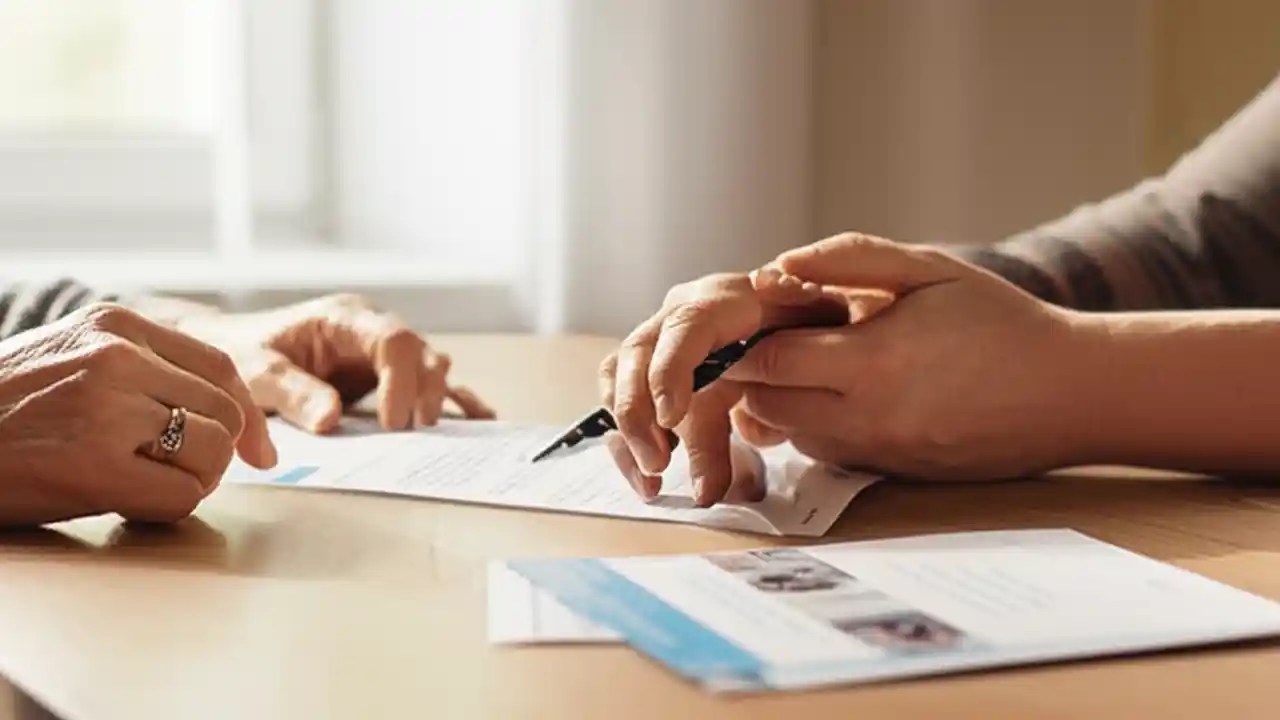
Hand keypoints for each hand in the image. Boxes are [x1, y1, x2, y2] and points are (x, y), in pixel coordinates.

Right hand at [0, 304, 273, 525]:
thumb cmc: (2, 410)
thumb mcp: (70, 358)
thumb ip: (140, 369)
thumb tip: (225, 416)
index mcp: (116, 325)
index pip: (220, 367)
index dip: (247, 417)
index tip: (258, 452)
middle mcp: (118, 356)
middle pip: (224, 414)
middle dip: (212, 454)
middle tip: (173, 475)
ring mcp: (107, 407)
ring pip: (211, 453)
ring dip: (190, 482)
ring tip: (143, 485)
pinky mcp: (94, 463)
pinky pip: (182, 495)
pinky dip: (167, 509)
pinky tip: (128, 505)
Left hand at [175, 293, 493, 432]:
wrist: (235, 347)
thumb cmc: (243, 351)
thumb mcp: (255, 371)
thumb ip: (292, 392)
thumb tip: (332, 421)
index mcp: (346, 318)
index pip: (394, 340)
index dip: (401, 381)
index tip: (392, 423)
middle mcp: (374, 330)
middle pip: (421, 354)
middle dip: (426, 394)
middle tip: (413, 434)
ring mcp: (384, 353)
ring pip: (431, 367)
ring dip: (440, 398)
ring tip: (439, 435)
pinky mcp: (387, 376)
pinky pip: (430, 384)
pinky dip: (454, 400)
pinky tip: (481, 419)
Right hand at [600, 272, 853, 504]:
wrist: (791, 323)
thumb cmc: (798, 327)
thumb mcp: (805, 334)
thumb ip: (789, 348)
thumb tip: (771, 330)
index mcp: (718, 301)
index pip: (683, 327)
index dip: (669, 371)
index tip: (671, 419)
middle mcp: (676, 318)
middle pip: (636, 355)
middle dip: (637, 413)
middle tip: (658, 464)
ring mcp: (658, 346)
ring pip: (618, 381)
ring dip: (628, 434)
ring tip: (652, 480)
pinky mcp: (650, 377)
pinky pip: (623, 407)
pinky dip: (629, 447)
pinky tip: (650, 484)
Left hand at [722, 233, 1084, 483]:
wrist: (1069, 392)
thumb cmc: (1000, 320)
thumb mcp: (929, 269)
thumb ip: (849, 259)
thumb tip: (776, 266)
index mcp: (875, 361)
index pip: (768, 360)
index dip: (748, 337)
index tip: (753, 315)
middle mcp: (869, 419)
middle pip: (765, 407)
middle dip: (757, 373)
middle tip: (775, 336)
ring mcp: (879, 455)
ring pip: (791, 435)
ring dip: (786, 401)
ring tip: (816, 362)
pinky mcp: (891, 475)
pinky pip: (828, 454)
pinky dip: (819, 425)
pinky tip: (849, 392)